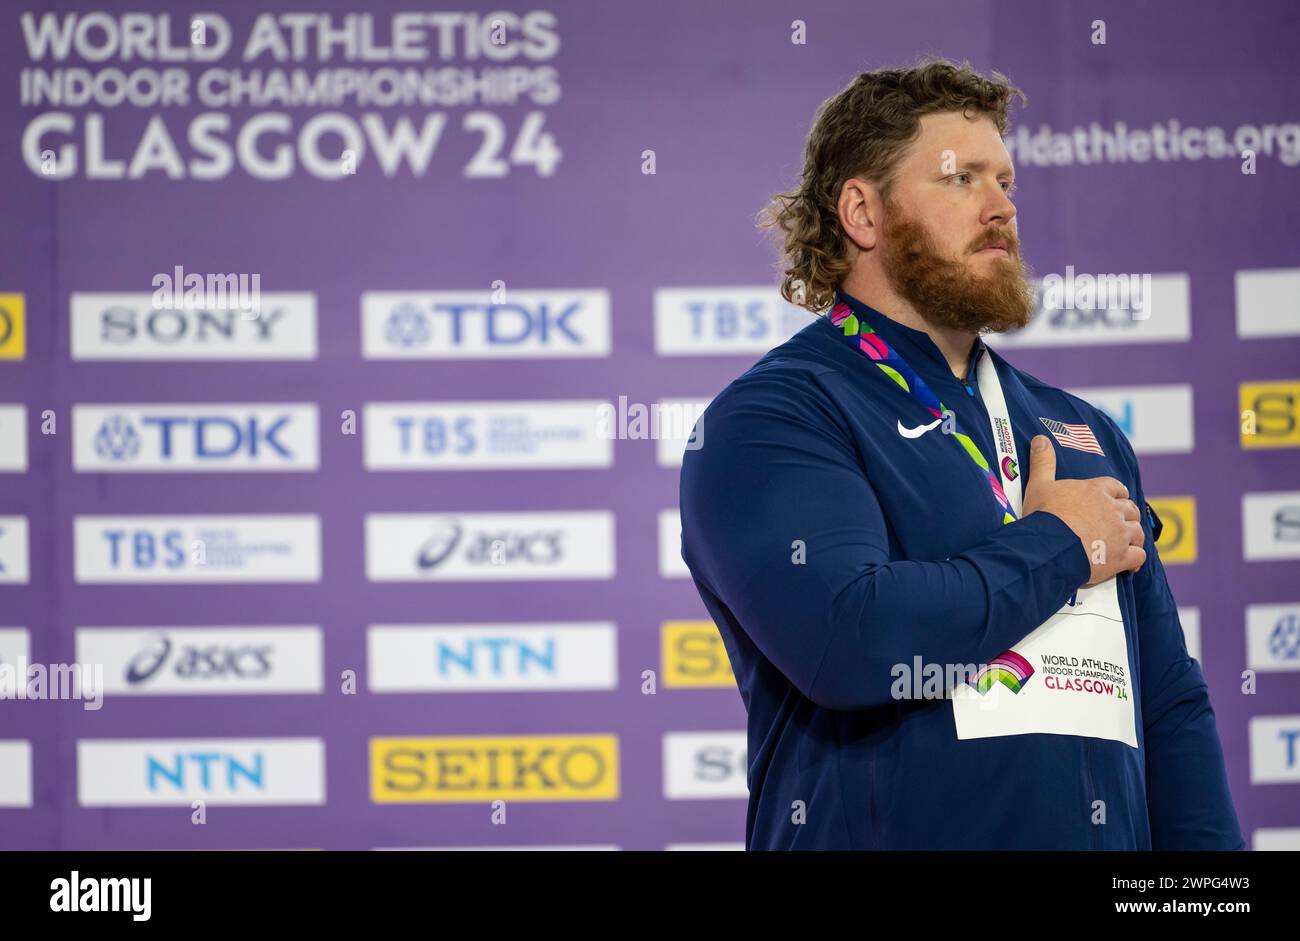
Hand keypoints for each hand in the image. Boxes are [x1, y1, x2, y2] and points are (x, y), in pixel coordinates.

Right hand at [1020, 434, 1145, 585]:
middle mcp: (1113, 510)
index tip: (1114, 498)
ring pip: (1138, 532)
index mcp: (1096, 491)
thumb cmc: (1044, 516)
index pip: (1115, 487)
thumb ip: (1043, 462)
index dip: (1116, 493)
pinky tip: (1129, 564)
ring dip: (1133, 536)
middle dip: (1126, 515)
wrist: (1049, 547)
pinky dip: (1135, 560)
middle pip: (1130, 509)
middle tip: (1118, 522)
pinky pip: (1139, 557)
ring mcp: (1120, 533)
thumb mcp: (1039, 485)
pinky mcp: (1122, 556)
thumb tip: (1039, 438)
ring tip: (1125, 543)